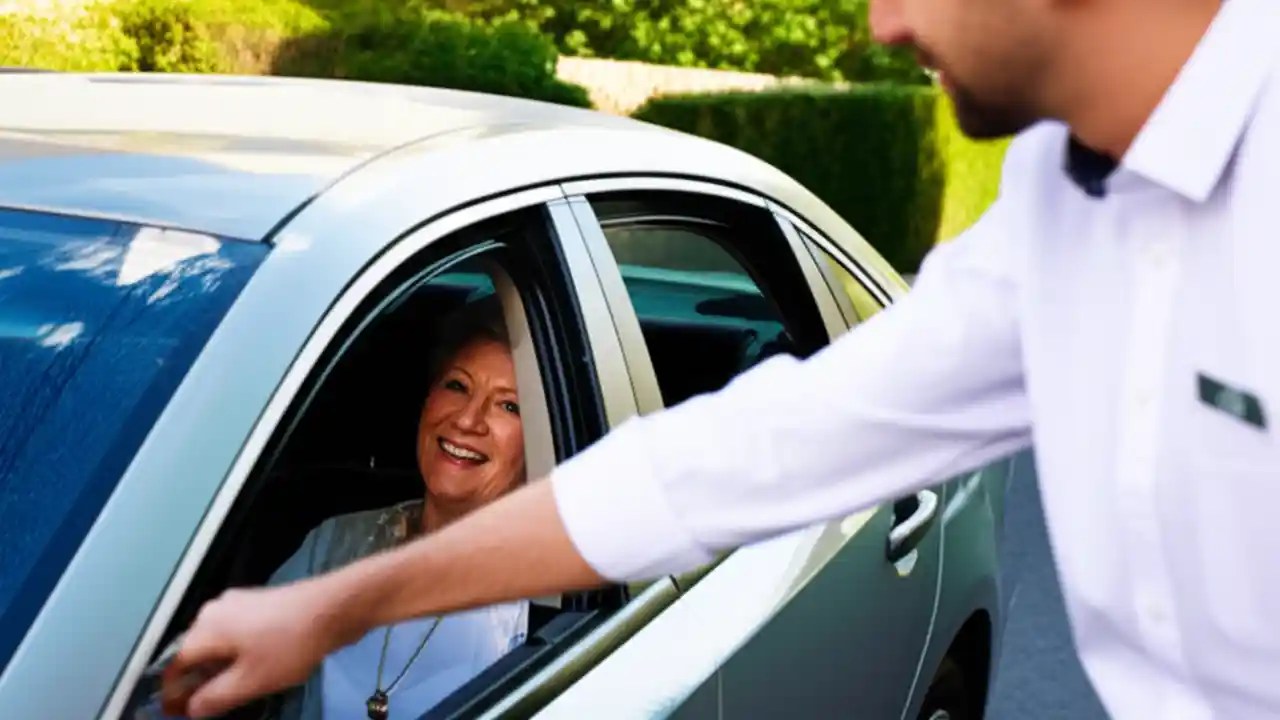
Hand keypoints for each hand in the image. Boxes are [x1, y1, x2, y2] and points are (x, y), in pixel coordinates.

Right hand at [160, 579, 350, 717]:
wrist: (335, 606)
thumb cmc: (289, 645)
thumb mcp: (250, 681)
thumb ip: (215, 698)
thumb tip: (191, 708)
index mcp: (205, 627)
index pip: (175, 664)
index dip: (173, 692)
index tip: (176, 714)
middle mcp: (215, 610)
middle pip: (195, 651)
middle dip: (195, 680)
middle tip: (202, 707)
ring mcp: (239, 603)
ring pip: (217, 642)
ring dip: (217, 668)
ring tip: (226, 692)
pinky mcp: (262, 603)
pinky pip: (237, 633)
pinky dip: (236, 653)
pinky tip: (250, 668)